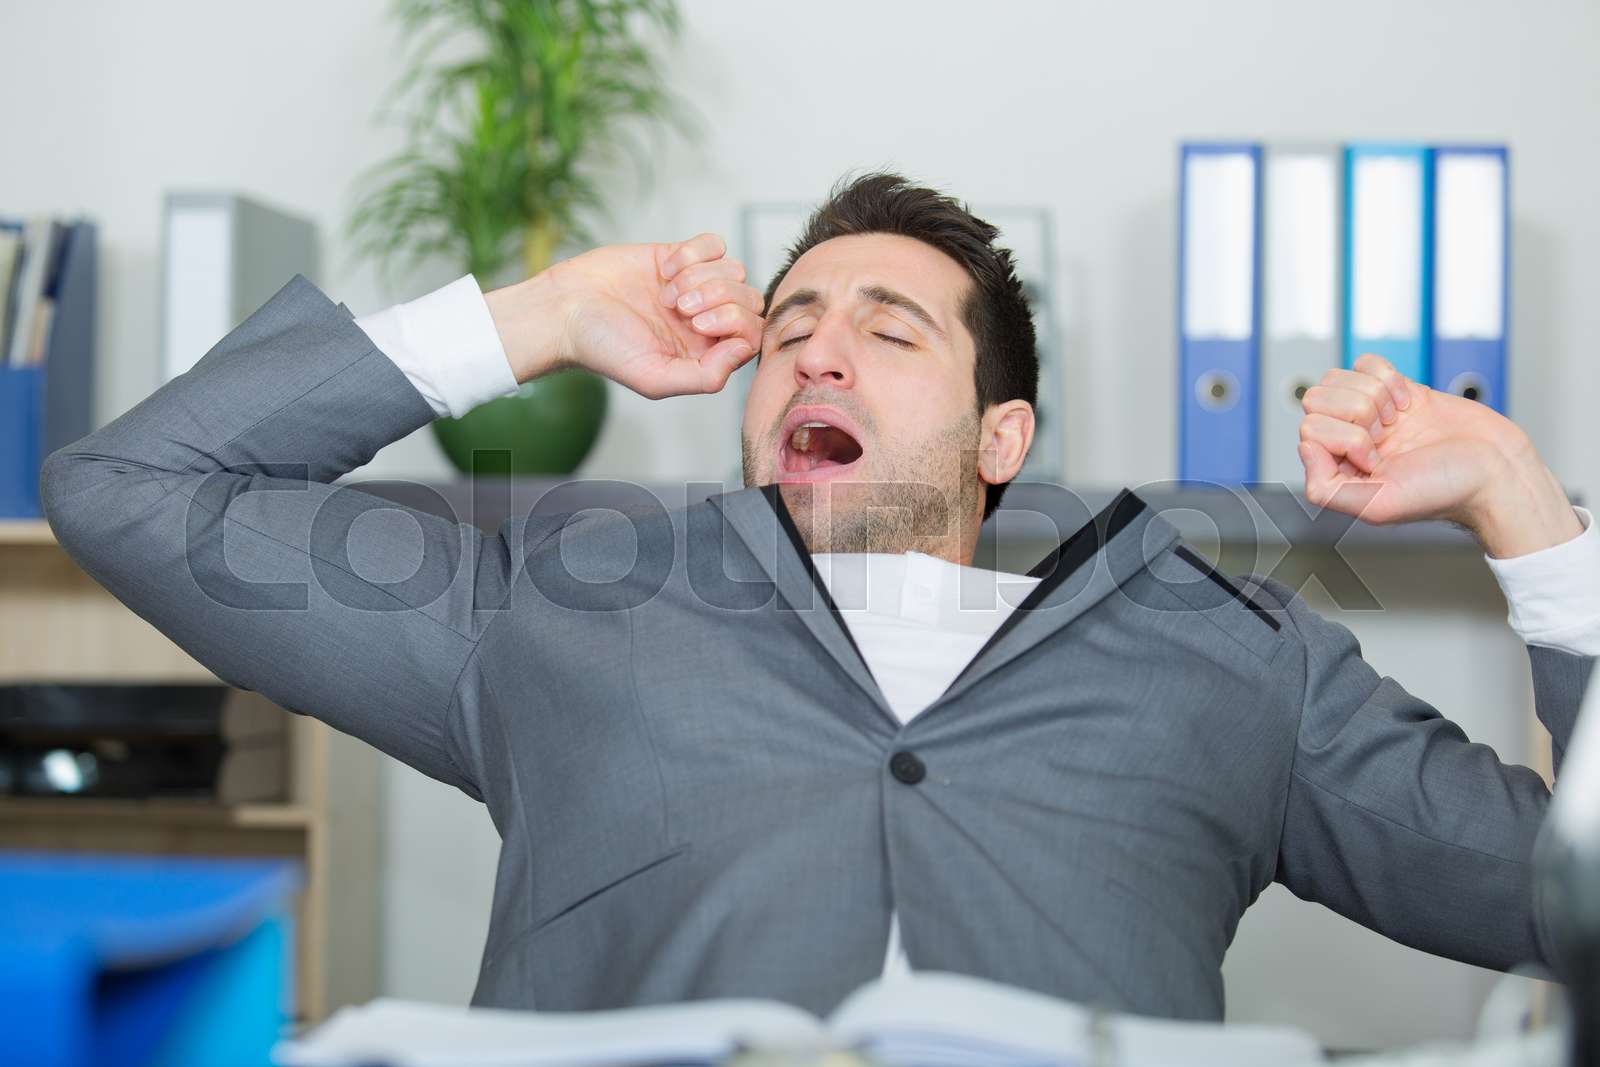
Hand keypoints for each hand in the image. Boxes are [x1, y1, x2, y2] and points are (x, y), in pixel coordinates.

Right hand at [484, 233, 763, 398]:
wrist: (565, 310)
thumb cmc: (604, 349)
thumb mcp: (654, 378)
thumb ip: (705, 377)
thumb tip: (744, 348)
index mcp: (707, 352)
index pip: (752, 334)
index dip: (736, 323)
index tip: (696, 325)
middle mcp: (706, 320)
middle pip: (749, 299)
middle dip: (718, 298)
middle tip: (678, 308)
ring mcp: (695, 286)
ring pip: (734, 269)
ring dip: (701, 277)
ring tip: (665, 292)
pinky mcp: (679, 256)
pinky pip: (714, 244)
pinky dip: (693, 253)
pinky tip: (664, 269)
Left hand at [1298, 353, 1581, 556]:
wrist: (1499, 469)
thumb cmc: (1448, 492)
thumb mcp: (1378, 506)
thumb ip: (1326, 489)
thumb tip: (1304, 447)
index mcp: (1339, 469)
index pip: (1310, 429)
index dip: (1344, 437)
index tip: (1376, 458)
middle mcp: (1350, 440)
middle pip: (1319, 398)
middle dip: (1357, 412)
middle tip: (1387, 435)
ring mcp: (1372, 414)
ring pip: (1340, 378)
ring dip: (1374, 394)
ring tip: (1398, 420)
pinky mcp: (1397, 391)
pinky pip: (1368, 364)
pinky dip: (1389, 377)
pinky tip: (1409, 403)